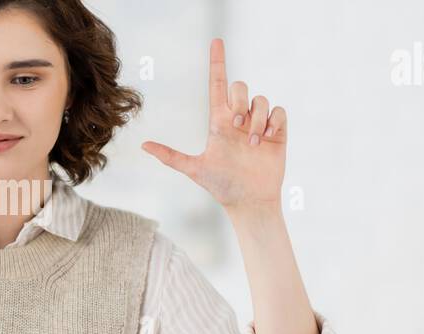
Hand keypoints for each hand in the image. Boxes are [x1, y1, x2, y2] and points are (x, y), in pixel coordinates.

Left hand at [142, 39, 287, 214]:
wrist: (248, 201)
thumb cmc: (221, 186)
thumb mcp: (194, 169)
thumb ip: (170, 156)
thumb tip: (143, 146)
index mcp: (219, 121)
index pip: (218, 84)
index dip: (217, 62)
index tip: (216, 41)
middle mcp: (239, 119)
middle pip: (240, 87)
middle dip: (238, 102)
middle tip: (236, 125)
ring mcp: (258, 124)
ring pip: (260, 99)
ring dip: (257, 119)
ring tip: (253, 143)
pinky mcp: (277, 132)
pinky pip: (279, 111)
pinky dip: (274, 121)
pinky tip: (268, 139)